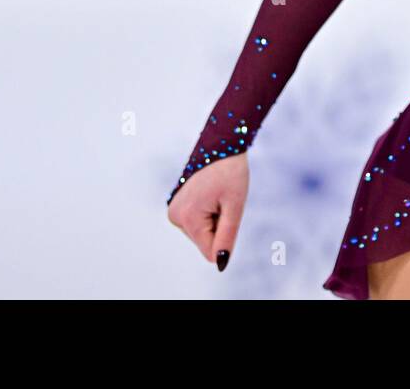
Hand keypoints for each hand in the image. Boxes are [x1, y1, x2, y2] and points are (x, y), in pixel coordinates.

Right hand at [167, 152, 248, 269]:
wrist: (221, 146)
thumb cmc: (231, 173)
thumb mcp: (235, 206)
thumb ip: (227, 236)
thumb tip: (220, 263)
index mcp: (188, 218)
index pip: (210, 251)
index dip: (226, 237)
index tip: (227, 211)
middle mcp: (176, 217)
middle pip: (205, 242)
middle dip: (219, 226)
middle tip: (223, 201)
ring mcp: (174, 212)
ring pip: (202, 233)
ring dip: (214, 219)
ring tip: (217, 196)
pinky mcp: (177, 208)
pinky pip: (197, 223)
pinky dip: (208, 214)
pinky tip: (210, 196)